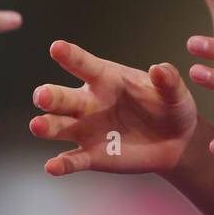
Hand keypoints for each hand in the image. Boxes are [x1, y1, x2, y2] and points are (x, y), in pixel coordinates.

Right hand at [31, 40, 200, 175]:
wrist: (176, 141)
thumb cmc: (171, 107)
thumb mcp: (175, 92)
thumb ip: (168, 81)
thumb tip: (159, 68)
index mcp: (107, 79)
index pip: (84, 65)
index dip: (70, 56)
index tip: (56, 47)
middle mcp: (90, 103)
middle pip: (64, 97)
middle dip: (50, 96)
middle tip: (42, 95)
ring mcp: (87, 130)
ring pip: (59, 126)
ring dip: (47, 126)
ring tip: (37, 125)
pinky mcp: (92, 155)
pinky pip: (73, 159)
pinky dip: (62, 164)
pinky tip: (52, 167)